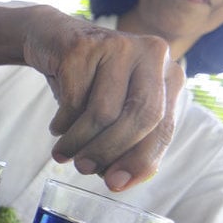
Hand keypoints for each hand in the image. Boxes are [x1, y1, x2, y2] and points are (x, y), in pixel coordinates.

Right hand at [21, 6, 183, 191]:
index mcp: (169, 74)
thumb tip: (118, 180)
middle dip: (109, 151)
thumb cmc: (90, 81)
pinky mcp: (85, 46)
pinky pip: (73, 100)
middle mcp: (153, 54)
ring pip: (103, 113)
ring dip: (78, 142)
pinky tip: (57, 127)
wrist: (53, 39)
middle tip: (84, 170)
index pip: (164, 127)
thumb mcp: (117, 106)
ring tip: (63, 154)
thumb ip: (128, 139)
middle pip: (141, 117)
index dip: (141, 160)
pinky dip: (62, 123)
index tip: (116, 184)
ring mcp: (119, 45)